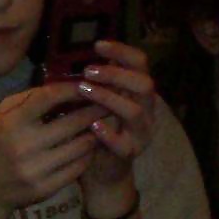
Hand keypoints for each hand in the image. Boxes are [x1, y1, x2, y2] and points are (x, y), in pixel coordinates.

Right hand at [0, 83, 105, 215]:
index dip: (74, 88)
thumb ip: (30, 98)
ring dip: (95, 132)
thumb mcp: (0, 116)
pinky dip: (87, 155)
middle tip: (109, 101)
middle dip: (96, 108)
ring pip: (82, 145)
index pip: (51, 97)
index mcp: (12, 124)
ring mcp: (36, 170)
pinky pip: (78, 168)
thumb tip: (65, 83)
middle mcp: (24, 147)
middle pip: (74, 122)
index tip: (89, 83)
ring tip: (101, 123)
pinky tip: (89, 146)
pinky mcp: (45, 189)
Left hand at [76, 40, 155, 190]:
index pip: (140, 64)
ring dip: (108, 97)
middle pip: (144, 83)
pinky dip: (108, 133)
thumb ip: (94, 85)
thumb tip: (73, 58)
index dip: (122, 52)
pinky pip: (123, 143)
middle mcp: (146, 110)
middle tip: (88, 70)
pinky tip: (92, 125)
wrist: (102, 174)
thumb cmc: (94, 133)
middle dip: (115, 73)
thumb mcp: (95, 104)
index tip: (98, 44)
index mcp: (138, 93)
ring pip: (134, 110)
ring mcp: (140, 133)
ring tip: (84, 90)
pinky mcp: (130, 153)